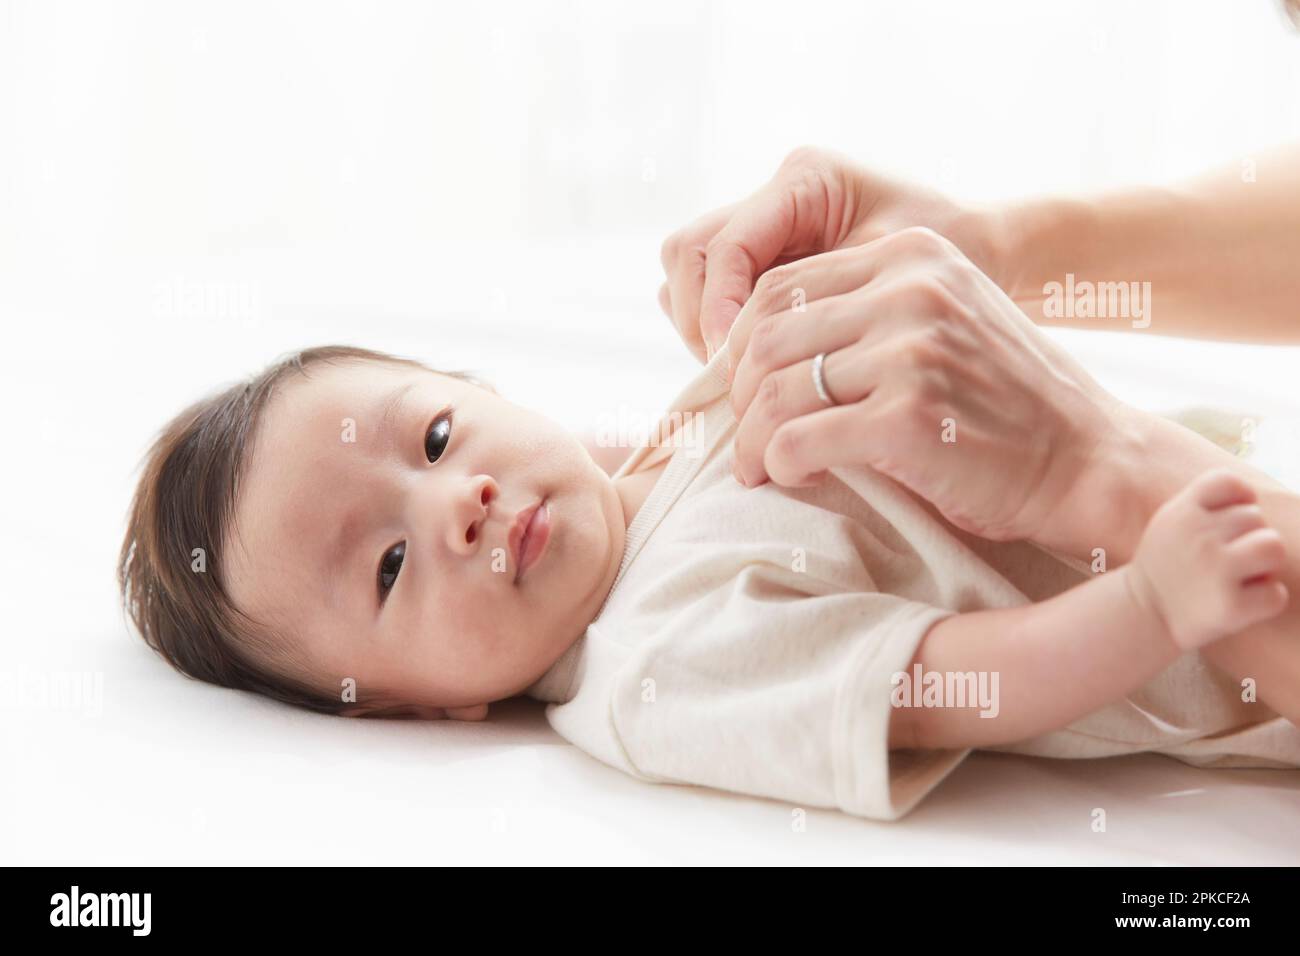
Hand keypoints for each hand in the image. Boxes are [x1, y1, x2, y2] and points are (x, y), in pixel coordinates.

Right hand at [657, 146, 1001, 361]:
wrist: (989, 261)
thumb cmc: (957, 265)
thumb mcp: (889, 282)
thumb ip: (813, 304)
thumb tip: (738, 352)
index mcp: (805, 179)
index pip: (723, 245)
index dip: (718, 309)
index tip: (735, 363)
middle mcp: (775, 195)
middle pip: (689, 252)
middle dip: (699, 316)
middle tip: (731, 374)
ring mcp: (765, 226)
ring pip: (688, 273)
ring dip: (701, 327)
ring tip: (741, 377)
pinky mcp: (766, 259)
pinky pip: (714, 293)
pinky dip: (718, 331)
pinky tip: (750, 370)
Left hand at [725, 225, 1118, 546]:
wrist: (1088, 460)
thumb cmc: (1003, 404)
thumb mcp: (943, 322)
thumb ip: (867, 314)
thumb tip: (755, 348)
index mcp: (911, 255)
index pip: (780, 286)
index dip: (740, 343)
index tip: (742, 387)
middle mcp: (910, 291)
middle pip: (765, 336)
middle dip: (739, 394)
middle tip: (744, 434)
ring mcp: (911, 352)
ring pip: (774, 391)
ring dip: (751, 439)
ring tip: (758, 465)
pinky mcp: (907, 418)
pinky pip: (798, 440)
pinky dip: (778, 464)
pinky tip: (790, 476)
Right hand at [1125, 469, 1289, 650]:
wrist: (1142, 614)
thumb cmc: (1165, 567)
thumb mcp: (1168, 524)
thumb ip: (1203, 506)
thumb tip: (1251, 499)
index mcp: (1181, 513)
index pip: (1228, 482)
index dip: (1242, 497)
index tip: (1233, 519)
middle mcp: (1198, 537)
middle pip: (1256, 517)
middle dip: (1249, 537)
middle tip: (1227, 560)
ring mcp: (1215, 571)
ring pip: (1273, 547)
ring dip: (1265, 564)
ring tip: (1243, 576)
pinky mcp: (1230, 606)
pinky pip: (1276, 594)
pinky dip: (1266, 600)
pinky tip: (1242, 602)